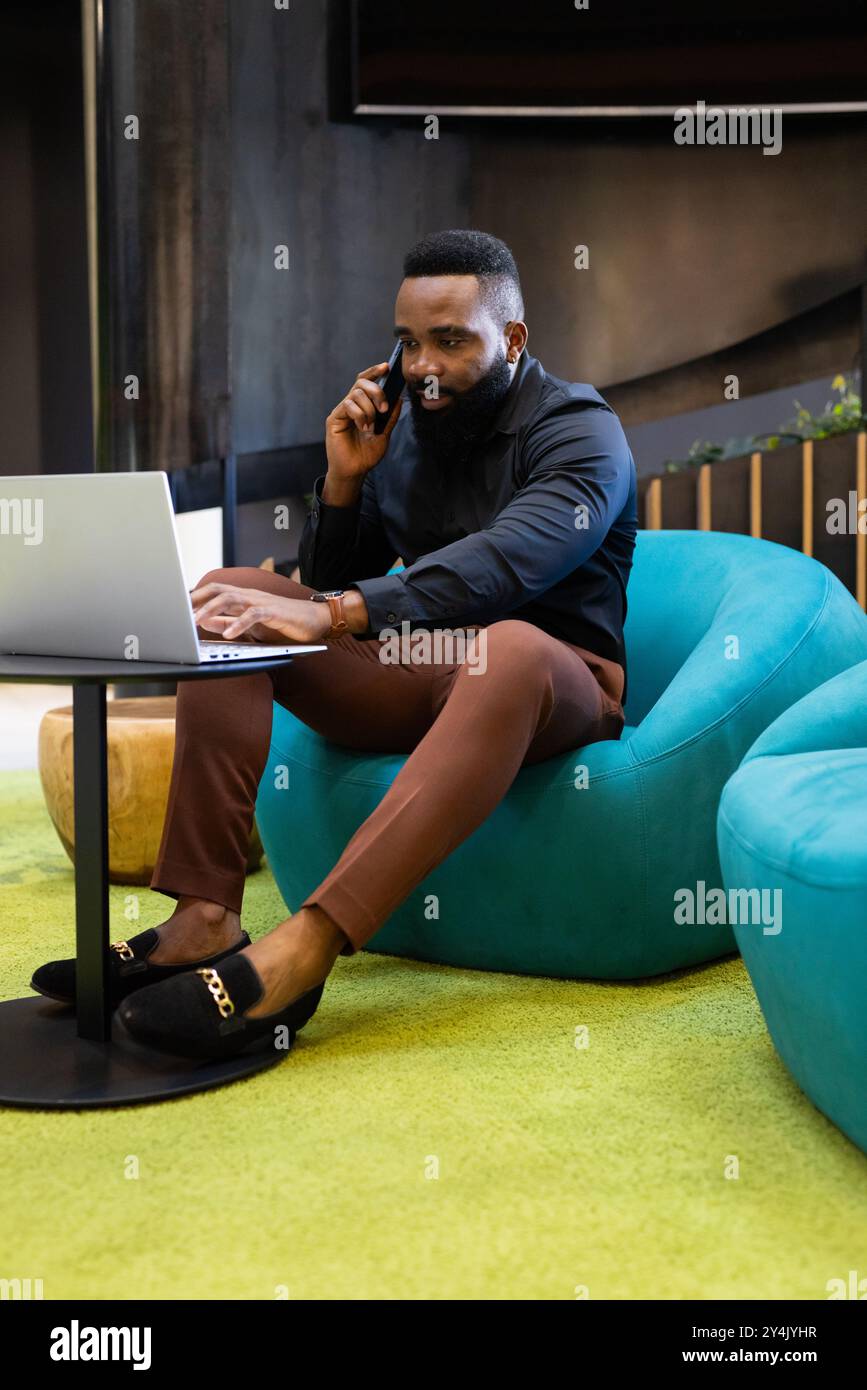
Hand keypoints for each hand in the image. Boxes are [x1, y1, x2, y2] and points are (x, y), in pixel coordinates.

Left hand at [190, 583, 332, 643]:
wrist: (315, 621)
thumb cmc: (283, 623)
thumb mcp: (249, 625)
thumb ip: (227, 621)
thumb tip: (203, 621)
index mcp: (242, 597)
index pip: (213, 591)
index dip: (194, 597)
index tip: (175, 608)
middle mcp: (249, 595)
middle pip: (218, 590)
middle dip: (197, 599)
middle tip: (178, 613)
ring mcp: (261, 602)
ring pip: (231, 598)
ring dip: (211, 609)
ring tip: (196, 622)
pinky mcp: (274, 612)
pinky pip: (253, 615)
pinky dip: (239, 624)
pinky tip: (228, 634)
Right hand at [324, 358, 403, 484]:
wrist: (355, 471)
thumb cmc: (366, 454)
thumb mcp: (384, 434)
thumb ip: (390, 417)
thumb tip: (399, 398)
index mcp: (362, 406)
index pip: (366, 382)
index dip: (374, 372)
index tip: (387, 367)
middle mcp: (350, 405)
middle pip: (361, 383)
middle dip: (376, 391)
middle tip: (383, 408)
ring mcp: (341, 411)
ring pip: (356, 394)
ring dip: (369, 409)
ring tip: (371, 426)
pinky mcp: (334, 419)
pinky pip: (348, 405)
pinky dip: (360, 415)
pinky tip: (363, 428)